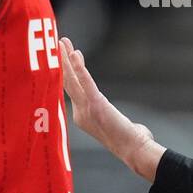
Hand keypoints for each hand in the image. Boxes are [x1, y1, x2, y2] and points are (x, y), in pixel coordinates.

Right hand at [60, 36, 164, 179]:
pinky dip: (78, 68)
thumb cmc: (130, 143)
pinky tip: (74, 53)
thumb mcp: (120, 127)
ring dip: (65, 59)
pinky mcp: (96, 105)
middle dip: (61, 61)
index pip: (74, 89)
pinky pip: (85, 83)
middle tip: (57, 43)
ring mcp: (85, 109)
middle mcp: (80, 112)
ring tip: (61, 42)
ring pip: (71, 80)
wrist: (133, 150)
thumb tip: (135, 127)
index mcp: (83, 117)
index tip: (71, 54)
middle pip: (67, 82)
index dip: (71, 70)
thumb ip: (120, 122)